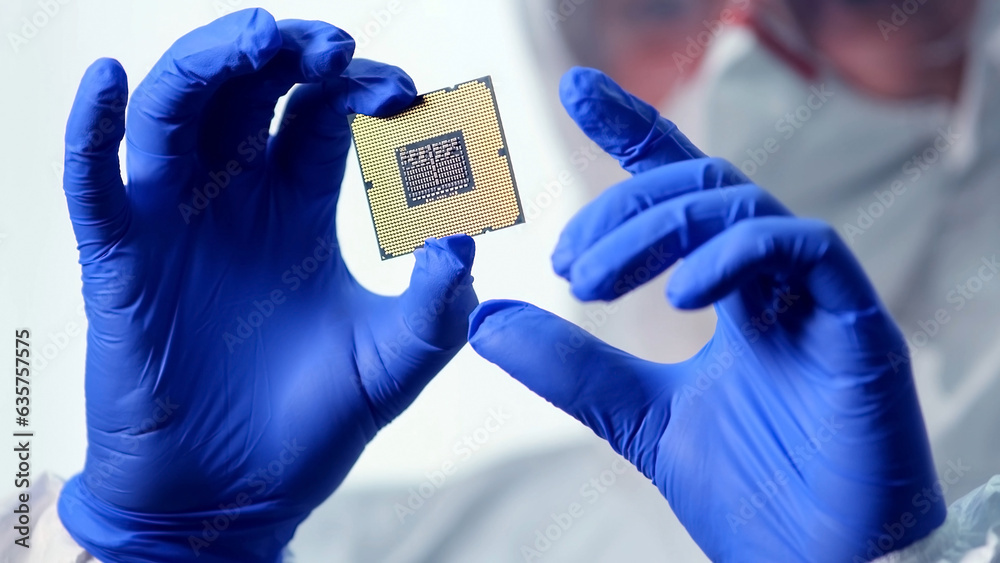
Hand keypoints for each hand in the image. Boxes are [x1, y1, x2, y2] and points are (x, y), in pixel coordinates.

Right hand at [57, 9, 476, 561]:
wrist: (237, 499)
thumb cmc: (313, 427)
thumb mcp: (393, 363)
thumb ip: (438, 306)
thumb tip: (466, 238)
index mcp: (298, 210)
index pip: (322, 116)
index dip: (360, 91)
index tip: (404, 97)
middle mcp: (236, 200)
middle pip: (249, 92)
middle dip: (287, 54)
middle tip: (331, 45)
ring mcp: (174, 223)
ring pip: (176, 113)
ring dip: (206, 64)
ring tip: (256, 38)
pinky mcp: (120, 261)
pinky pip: (91, 182)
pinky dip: (91, 130)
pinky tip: (110, 83)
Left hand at [468, 68, 943, 561]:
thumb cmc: (750, 493)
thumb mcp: (636, 418)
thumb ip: (570, 367)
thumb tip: (487, 321)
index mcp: (730, 292)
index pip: (679, 189)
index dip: (632, 132)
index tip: (575, 94)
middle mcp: (774, 281)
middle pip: (698, 186)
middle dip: (622, 208)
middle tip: (564, 262)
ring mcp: (819, 298)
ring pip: (740, 204)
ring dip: (657, 228)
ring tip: (592, 281)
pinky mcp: (860, 326)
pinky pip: (805, 250)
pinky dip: (734, 253)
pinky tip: (677, 292)